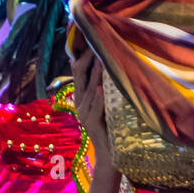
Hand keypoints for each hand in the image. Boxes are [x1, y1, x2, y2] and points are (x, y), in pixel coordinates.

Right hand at [71, 28, 111, 166]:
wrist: (111, 158)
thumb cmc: (115, 128)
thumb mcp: (110, 103)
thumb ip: (108, 85)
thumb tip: (113, 62)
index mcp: (83, 96)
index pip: (78, 69)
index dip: (82, 52)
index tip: (89, 34)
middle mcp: (80, 103)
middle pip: (79, 75)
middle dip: (86, 58)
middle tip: (96, 40)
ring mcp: (84, 115)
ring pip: (88, 90)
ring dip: (94, 74)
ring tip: (100, 57)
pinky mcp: (92, 126)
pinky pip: (95, 110)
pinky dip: (98, 99)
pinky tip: (101, 89)